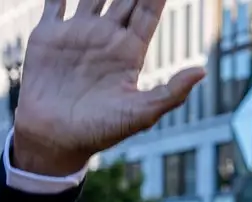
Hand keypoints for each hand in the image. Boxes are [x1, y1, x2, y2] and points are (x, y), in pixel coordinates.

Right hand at [12, 0, 205, 175]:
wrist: (56, 139)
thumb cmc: (102, 131)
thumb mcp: (142, 113)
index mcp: (129, 52)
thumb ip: (172, 91)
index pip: (147, 12)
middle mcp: (106, 38)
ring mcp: (78, 34)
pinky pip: (54, 3)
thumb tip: (202, 71)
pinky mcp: (49, 36)